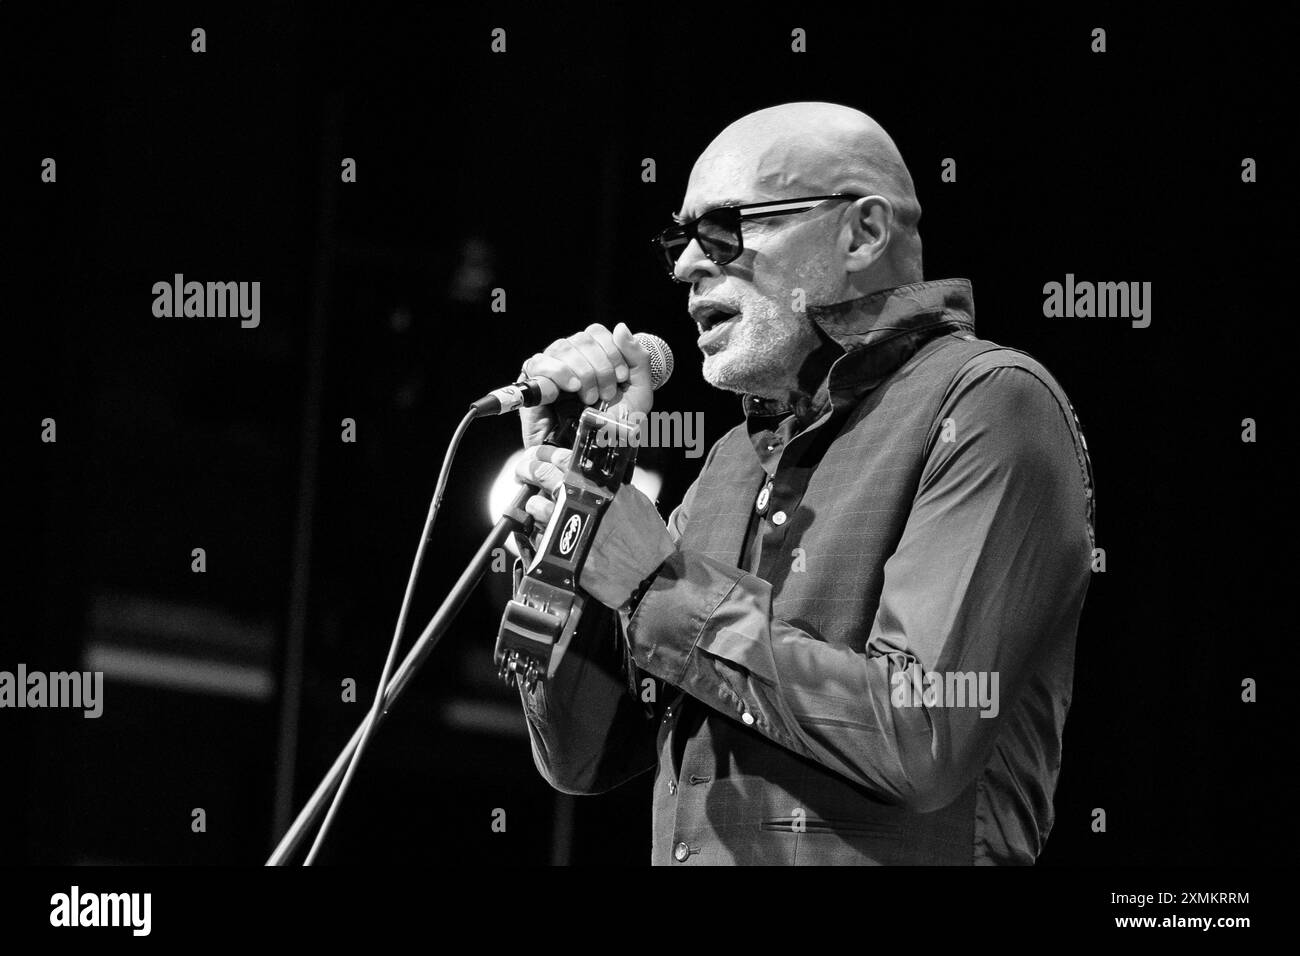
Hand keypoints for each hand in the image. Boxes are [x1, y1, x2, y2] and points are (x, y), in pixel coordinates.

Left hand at [514, 446, 674, 608]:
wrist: (649, 576)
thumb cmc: (647, 542)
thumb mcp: (634, 501)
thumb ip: (609, 487)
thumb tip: (590, 477)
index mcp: (601, 485)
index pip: (563, 457)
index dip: (543, 453)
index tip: (537, 455)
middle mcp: (582, 500)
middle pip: (541, 474)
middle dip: (527, 470)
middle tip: (523, 472)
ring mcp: (568, 525)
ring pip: (536, 505)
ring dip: (534, 505)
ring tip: (538, 507)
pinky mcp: (560, 550)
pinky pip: (538, 535)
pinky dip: (539, 531)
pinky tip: (547, 533)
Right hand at [518, 322, 654, 448]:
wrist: (592, 455)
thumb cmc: (614, 429)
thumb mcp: (639, 394)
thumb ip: (638, 359)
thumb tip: (621, 327)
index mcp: (594, 357)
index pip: (597, 332)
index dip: (612, 351)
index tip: (621, 378)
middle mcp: (572, 359)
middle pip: (582, 338)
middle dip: (600, 367)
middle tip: (605, 394)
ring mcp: (551, 369)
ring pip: (563, 347)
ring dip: (583, 371)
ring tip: (589, 397)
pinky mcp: (532, 383)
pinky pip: (539, 362)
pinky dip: (559, 372)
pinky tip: (572, 388)